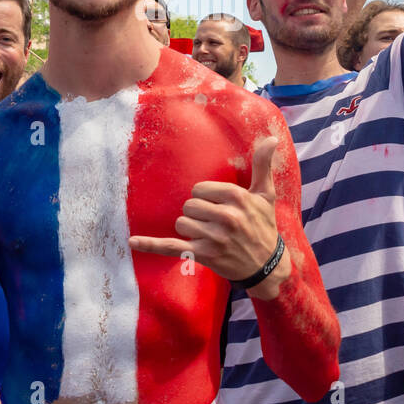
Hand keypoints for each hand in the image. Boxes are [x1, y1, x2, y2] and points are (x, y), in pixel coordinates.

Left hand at [129, 137, 288, 295]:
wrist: (266, 265)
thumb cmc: (264, 226)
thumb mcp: (266, 195)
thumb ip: (263, 165)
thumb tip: (270, 138)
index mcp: (237, 197)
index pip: (200, 189)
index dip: (206, 198)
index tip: (219, 207)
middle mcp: (225, 217)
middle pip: (189, 205)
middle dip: (198, 214)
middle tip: (216, 224)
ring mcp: (213, 238)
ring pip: (182, 224)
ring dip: (191, 230)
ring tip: (210, 237)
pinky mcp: (203, 255)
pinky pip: (171, 247)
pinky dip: (151, 245)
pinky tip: (133, 242)